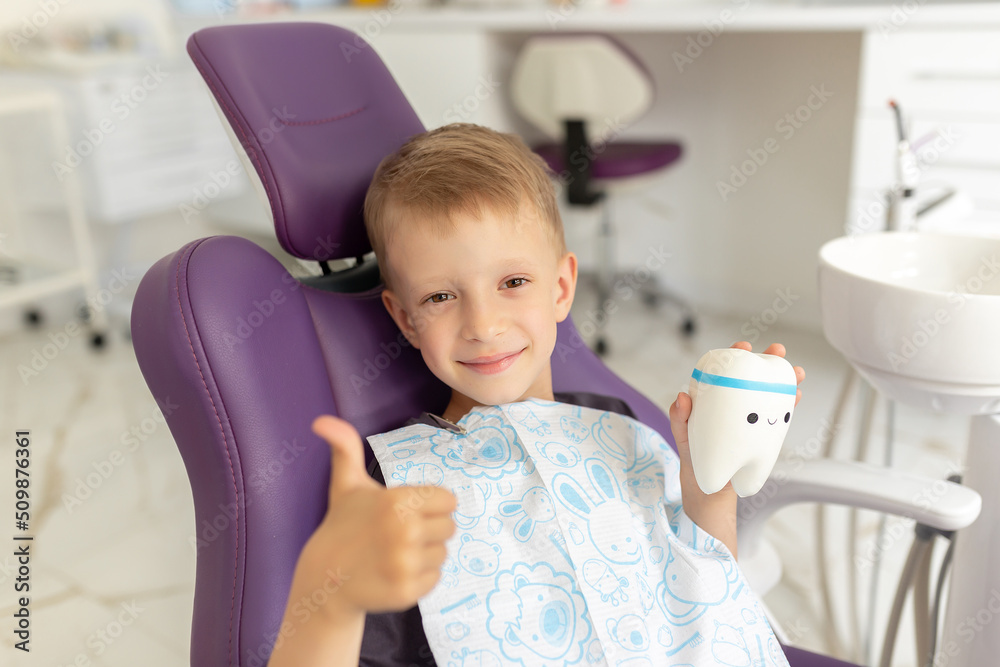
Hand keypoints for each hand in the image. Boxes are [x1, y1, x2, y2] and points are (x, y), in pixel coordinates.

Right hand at [300, 416, 456, 615]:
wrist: (325, 579)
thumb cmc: (343, 525)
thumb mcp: (346, 484)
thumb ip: (344, 447)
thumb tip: (321, 420)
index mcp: (398, 500)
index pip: (448, 500)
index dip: (431, 505)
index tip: (408, 511)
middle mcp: (405, 531)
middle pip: (449, 527)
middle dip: (429, 529)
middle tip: (400, 534)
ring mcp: (406, 563)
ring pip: (442, 553)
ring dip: (425, 554)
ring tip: (395, 553)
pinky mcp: (407, 591)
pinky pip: (435, 578)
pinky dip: (420, 577)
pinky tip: (395, 572)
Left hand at [668, 342, 804, 556]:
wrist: (710, 489)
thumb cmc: (694, 459)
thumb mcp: (683, 438)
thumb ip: (679, 419)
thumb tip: (682, 397)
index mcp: (712, 400)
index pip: (723, 371)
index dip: (733, 356)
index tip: (742, 348)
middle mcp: (731, 404)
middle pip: (749, 377)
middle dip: (766, 361)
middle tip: (778, 352)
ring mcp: (747, 417)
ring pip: (766, 393)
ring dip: (783, 380)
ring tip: (796, 372)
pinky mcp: (759, 432)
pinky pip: (775, 414)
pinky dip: (787, 404)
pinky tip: (796, 396)